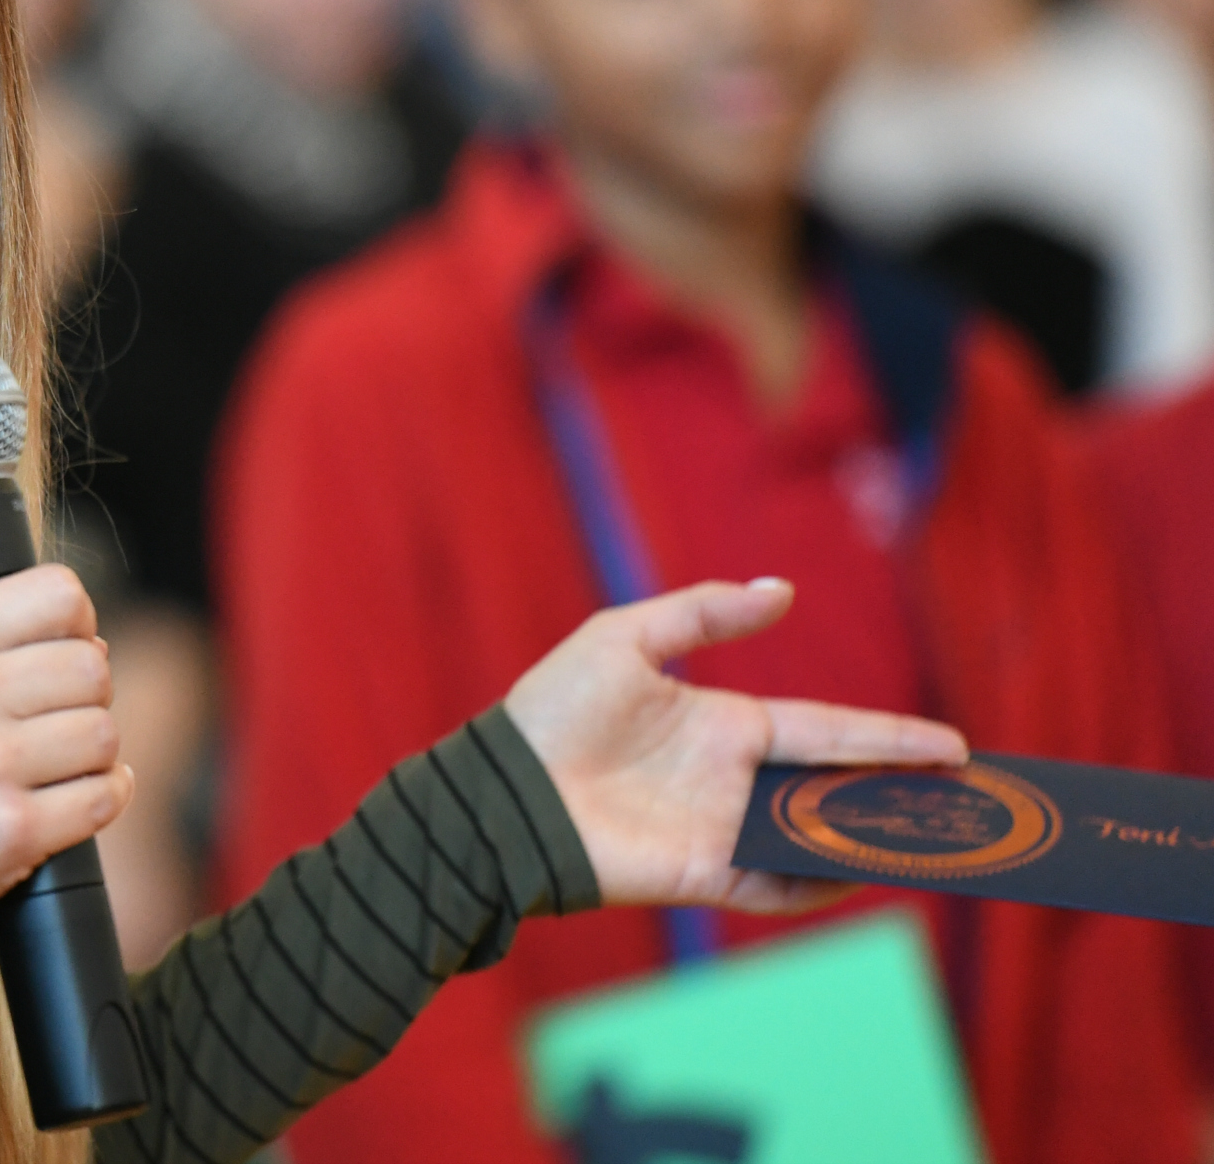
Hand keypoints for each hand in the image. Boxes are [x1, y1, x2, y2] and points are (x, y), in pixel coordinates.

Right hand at [0, 565, 134, 928]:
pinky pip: (104, 796)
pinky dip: (104, 795)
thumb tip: (93, 641)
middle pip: (91, 667)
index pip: (57, 595)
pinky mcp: (14, 829)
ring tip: (54, 762)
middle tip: (56, 718)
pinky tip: (72, 795)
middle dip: (87, 694)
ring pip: (104, 733)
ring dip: (93, 751)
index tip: (72, 646)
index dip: (79, 622)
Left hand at [504, 579, 968, 913]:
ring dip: (873, 841)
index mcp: (727, 726)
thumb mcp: (626, 637)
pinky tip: (865, 880)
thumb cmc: (555, 708)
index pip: (828, 731)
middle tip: (976, 802)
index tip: (954, 746)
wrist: (504, 788)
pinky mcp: (700, 876)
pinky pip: (774, 888)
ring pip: (816, 840)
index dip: (890, 738)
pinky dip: (818, 888)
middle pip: (837, 789)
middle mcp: (734, 782)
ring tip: (944, 842)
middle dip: (902, 795)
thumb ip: (704, 615)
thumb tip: (784, 592)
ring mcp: (722, 831)